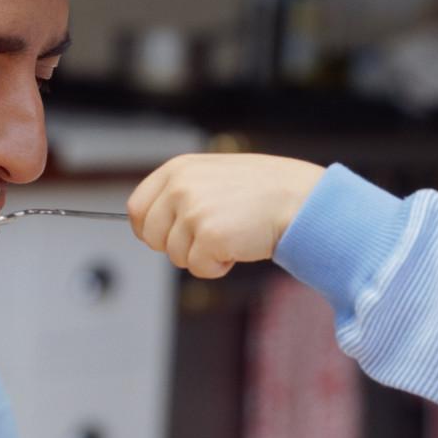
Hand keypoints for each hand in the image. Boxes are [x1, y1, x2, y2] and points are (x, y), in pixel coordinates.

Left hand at [127, 154, 324, 277]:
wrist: (300, 199)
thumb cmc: (263, 191)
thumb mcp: (213, 175)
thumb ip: (181, 191)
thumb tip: (149, 223)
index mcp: (178, 169)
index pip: (137, 207)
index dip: (149, 229)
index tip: (166, 237)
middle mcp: (181, 186)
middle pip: (151, 236)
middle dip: (176, 246)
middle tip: (208, 238)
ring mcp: (193, 211)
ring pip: (175, 256)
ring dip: (202, 255)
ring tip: (231, 235)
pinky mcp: (209, 236)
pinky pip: (198, 268)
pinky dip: (218, 267)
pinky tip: (239, 246)